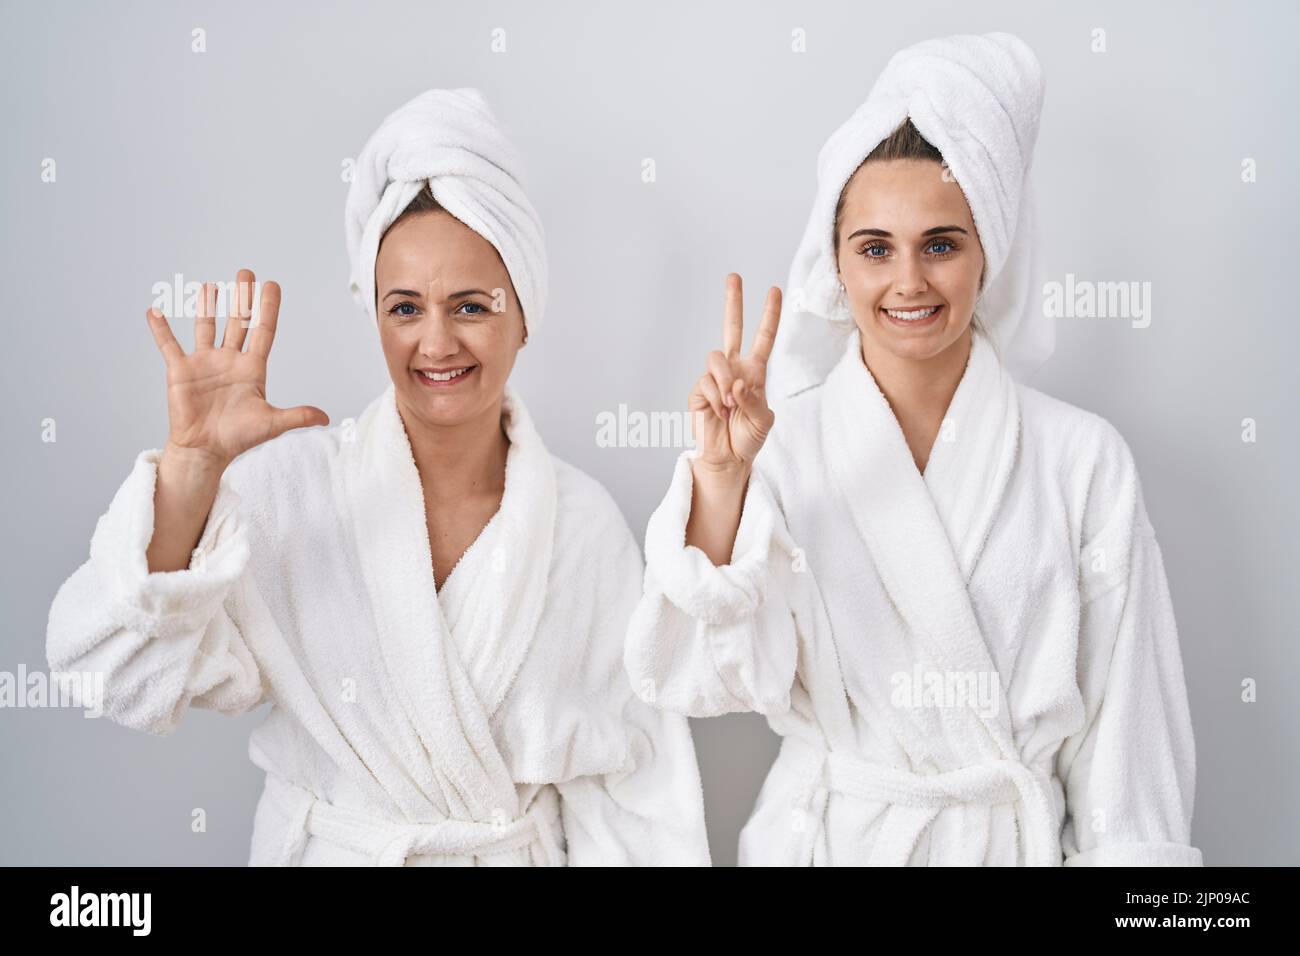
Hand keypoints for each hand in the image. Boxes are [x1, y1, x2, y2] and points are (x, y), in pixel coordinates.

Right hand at [146, 268, 327, 470]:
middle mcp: (229, 360)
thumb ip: (297, 416)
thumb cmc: (238, 437)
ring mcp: (204, 363)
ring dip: (207, 306)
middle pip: (238, 322)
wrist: (206, 450)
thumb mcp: (271, 423)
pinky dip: (161, 329)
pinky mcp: (180, 371)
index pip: (263, 331)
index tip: (272, 285)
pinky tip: (154, 311)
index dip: (268, 309)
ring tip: (210, 286)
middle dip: (242, 298)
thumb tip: (327, 418)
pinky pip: (169, 345)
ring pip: (206, 327)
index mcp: (252, 368)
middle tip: (246, 272)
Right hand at [688, 273, 781, 473]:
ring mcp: (715, 378)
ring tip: (730, 404)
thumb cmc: (749, 438)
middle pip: (732, 328)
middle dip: (733, 302)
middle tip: (734, 276)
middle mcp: (734, 369)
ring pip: (716, 358)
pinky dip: (715, 399)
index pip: (763, 339)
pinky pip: (706, 383)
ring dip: (725, 381)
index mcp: (755, 372)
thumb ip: (753, 399)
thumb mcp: (763, 420)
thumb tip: (736, 383)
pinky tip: (719, 413)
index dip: (769, 316)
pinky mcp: (698, 390)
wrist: (728, 458)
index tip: (775, 290)